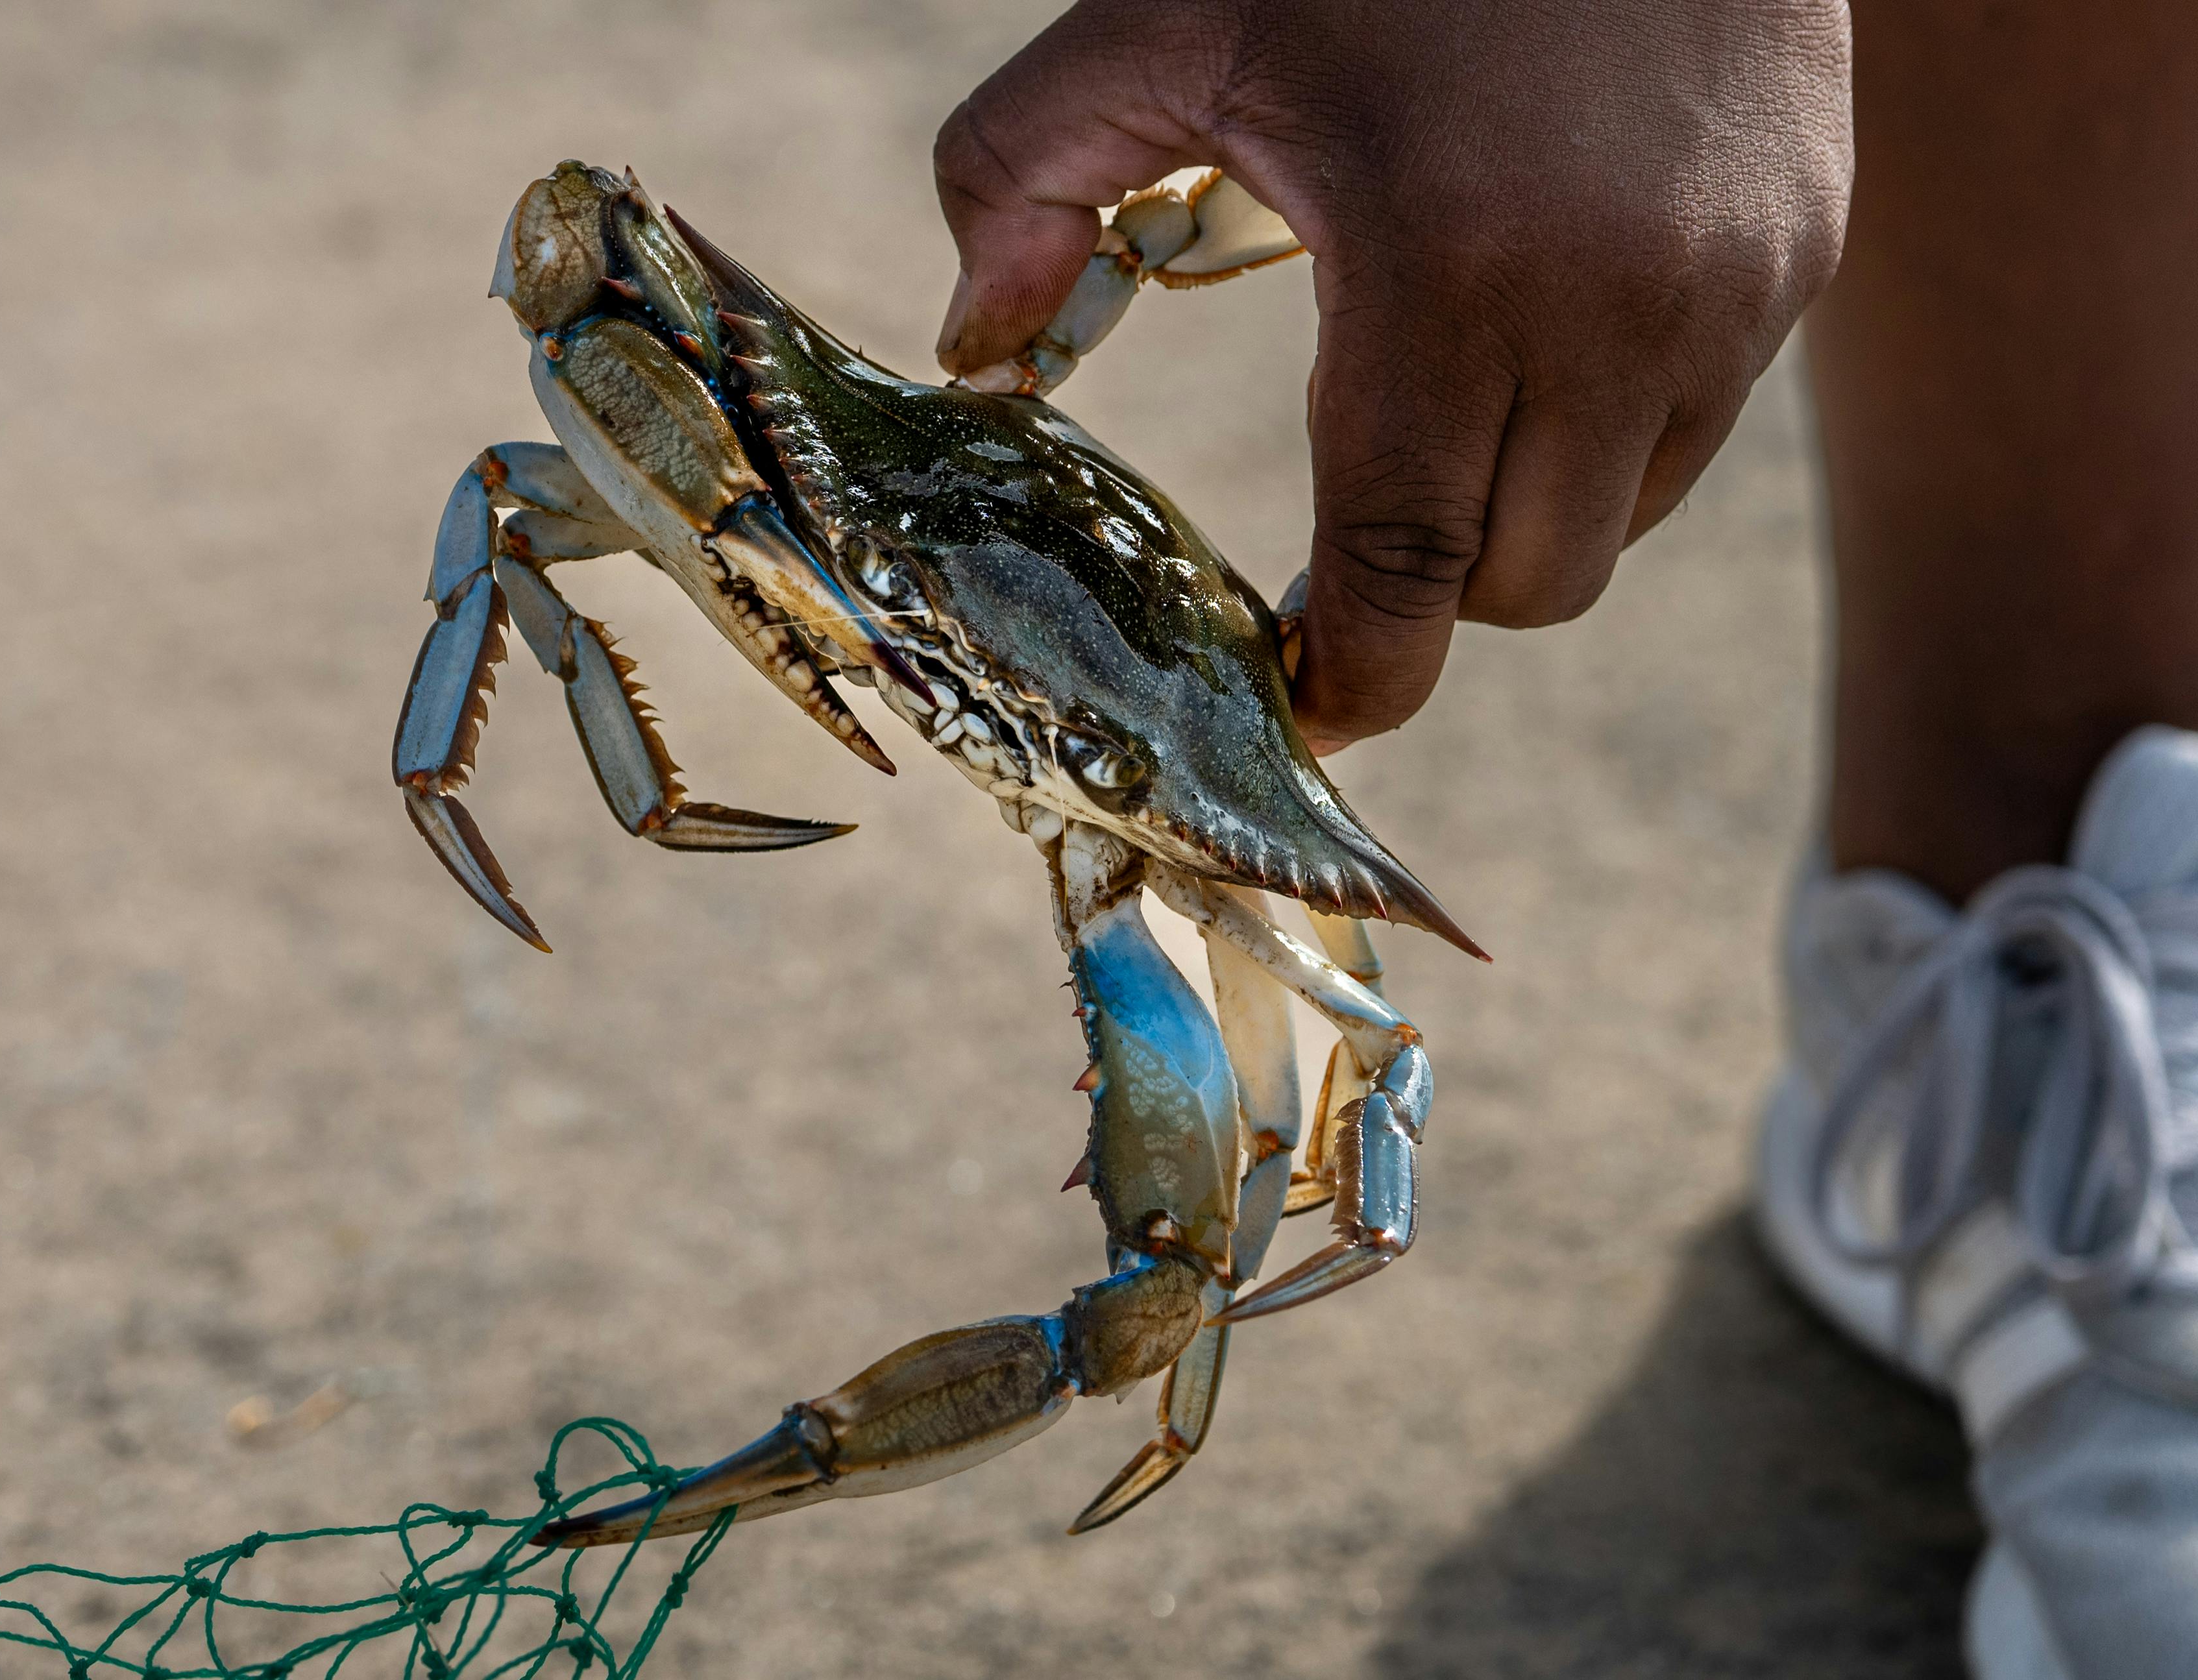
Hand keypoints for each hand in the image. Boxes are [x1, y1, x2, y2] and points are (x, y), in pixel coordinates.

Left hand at [934, 0, 1850, 749]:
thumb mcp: (1166, 14)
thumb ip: (1023, 177)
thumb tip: (973, 356)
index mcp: (1447, 267)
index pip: (1409, 570)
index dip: (1353, 678)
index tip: (1303, 699)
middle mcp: (1617, 306)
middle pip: (1522, 586)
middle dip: (1426, 596)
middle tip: (1353, 546)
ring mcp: (1733, 286)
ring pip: (1619, 523)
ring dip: (1522, 515)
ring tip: (1450, 412)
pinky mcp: (1803, 252)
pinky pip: (1696, 427)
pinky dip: (1611, 431)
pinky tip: (1545, 329)